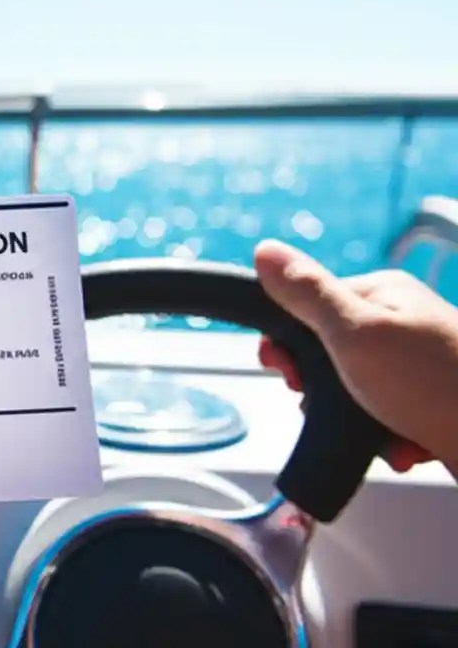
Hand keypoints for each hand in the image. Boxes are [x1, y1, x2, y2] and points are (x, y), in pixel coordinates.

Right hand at [254, 240, 457, 474]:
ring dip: (355, 421)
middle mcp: (400, 325)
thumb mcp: (355, 332)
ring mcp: (416, 367)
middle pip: (326, 355)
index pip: (308, 307)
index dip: (289, 343)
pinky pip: (384, 422)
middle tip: (333, 403)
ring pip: (352, 394)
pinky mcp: (428, 406)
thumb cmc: (435, 384)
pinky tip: (402, 447)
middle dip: (322, 390)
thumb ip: (307, 293)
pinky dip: (386, 440)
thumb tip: (264, 250)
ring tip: (379, 432)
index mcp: (382, 295)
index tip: (285, 371)